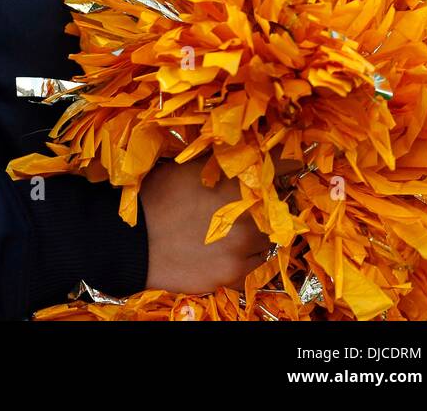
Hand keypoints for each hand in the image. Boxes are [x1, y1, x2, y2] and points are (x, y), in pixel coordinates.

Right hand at [141, 155, 298, 294]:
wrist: (132, 241)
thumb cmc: (156, 196)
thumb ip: (221, 161)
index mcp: (237, 180)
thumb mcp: (187, 166)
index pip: (281, 166)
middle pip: (279, 206)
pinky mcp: (233, 275)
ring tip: (233, 228)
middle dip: (268, 201)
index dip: (289, 164)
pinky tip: (225, 250)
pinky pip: (252, 265)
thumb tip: (244, 151)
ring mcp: (242, 248)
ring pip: (267, 238)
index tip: (294, 164)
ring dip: (258, 231)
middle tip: (250, 200)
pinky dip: (245, 256)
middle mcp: (248, 214)